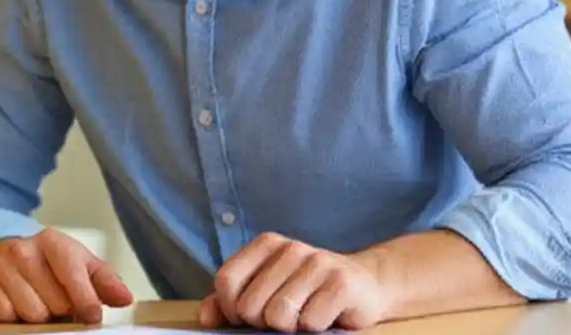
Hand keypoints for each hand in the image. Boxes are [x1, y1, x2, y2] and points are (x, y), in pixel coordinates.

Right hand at [0, 228, 133, 324]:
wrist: (8, 255)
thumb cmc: (51, 264)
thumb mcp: (81, 265)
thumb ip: (105, 281)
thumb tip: (124, 297)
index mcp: (53, 241)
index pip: (74, 277)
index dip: (86, 302)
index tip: (92, 316)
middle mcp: (24, 250)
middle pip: (55, 302)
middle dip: (61, 309)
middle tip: (59, 302)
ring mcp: (2, 267)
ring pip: (32, 313)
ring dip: (40, 316)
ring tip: (41, 303)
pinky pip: (7, 315)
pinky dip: (16, 316)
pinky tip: (19, 304)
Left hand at [200, 232, 385, 332]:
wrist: (365, 286)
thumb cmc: (306, 291)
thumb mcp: (266, 289)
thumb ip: (231, 301)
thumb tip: (206, 318)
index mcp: (266, 244)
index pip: (226, 281)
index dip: (231, 309)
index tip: (247, 317)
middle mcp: (290, 248)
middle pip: (250, 305)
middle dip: (262, 323)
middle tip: (284, 318)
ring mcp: (317, 262)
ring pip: (278, 316)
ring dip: (289, 329)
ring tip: (302, 318)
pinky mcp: (341, 283)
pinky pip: (309, 323)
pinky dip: (313, 329)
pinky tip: (324, 317)